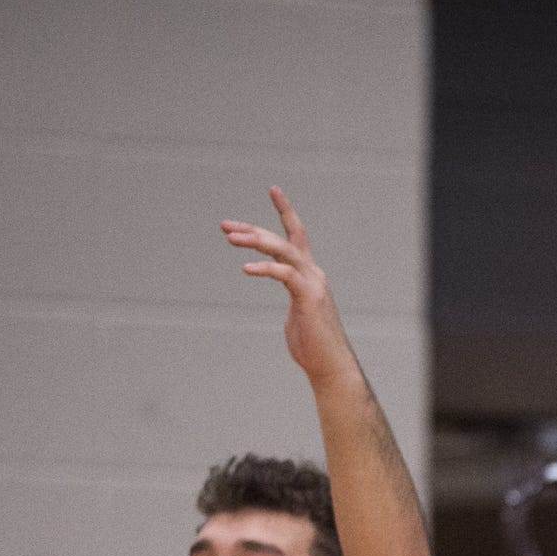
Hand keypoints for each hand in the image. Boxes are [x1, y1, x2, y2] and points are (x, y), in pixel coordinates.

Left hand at [222, 188, 354, 384]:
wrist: (331, 366)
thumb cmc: (313, 345)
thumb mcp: (298, 313)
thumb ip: (291, 296)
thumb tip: (283, 292)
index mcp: (310, 275)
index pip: (297, 234)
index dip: (286, 211)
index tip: (273, 189)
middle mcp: (314, 273)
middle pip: (282, 239)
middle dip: (252, 230)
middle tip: (225, 226)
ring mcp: (313, 284)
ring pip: (283, 251)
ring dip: (255, 242)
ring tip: (231, 239)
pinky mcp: (309, 297)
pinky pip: (284, 274)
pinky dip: (265, 268)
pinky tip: (246, 268)